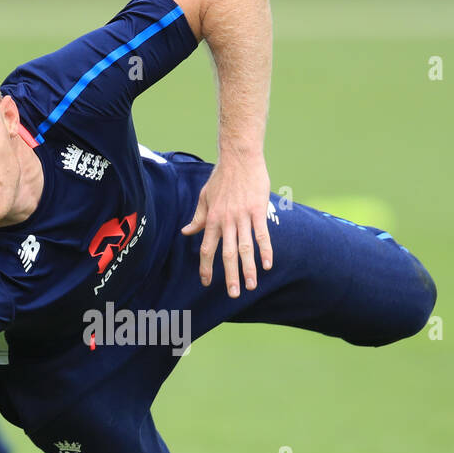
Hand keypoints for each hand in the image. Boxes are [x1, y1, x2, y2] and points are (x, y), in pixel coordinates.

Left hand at [181, 154, 272, 297]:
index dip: (206, 267)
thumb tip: (186, 232)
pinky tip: (268, 264)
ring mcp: (243, 216)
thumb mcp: (204, 197)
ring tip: (250, 286)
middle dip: (229, 276)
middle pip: (227, 253)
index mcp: (212, 219)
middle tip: (232, 294)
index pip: (207, 248)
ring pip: (245, 247)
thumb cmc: (221, 177)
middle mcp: (226, 221)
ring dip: (248, 268)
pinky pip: (261, 234)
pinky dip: (265, 250)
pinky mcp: (258, 210)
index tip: (206, 282)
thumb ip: (198, 217)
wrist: (239, 157)